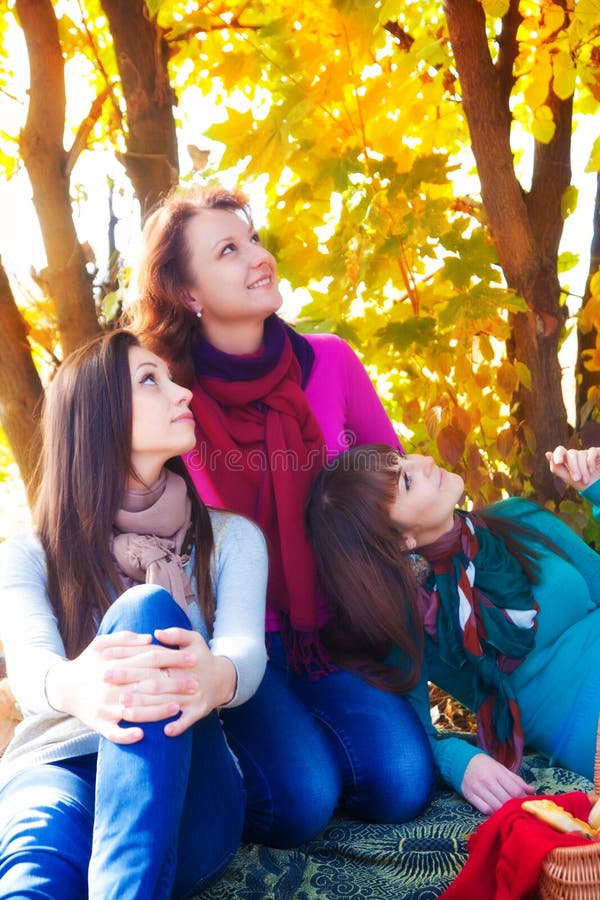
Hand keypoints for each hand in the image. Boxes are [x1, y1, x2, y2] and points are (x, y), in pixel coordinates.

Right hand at [45, 631, 180, 744]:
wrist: (61, 687)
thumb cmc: (87, 663)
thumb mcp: (101, 643)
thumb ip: (126, 639)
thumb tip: (150, 638)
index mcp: (115, 664)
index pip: (150, 659)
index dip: (173, 658)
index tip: (193, 659)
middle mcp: (110, 686)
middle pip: (148, 685)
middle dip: (174, 685)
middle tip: (195, 684)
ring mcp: (105, 707)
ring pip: (136, 711)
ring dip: (158, 710)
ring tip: (179, 706)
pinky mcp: (98, 724)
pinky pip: (114, 733)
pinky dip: (127, 735)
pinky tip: (143, 734)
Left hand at [115, 628, 236, 736]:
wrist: (224, 679)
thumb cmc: (202, 657)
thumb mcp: (194, 639)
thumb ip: (176, 634)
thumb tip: (156, 633)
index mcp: (179, 661)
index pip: (149, 658)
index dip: (128, 659)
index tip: (107, 660)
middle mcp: (184, 678)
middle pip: (154, 682)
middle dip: (130, 684)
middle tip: (107, 683)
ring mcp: (192, 696)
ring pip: (166, 704)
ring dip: (145, 709)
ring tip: (125, 710)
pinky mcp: (199, 710)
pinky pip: (188, 720)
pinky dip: (178, 726)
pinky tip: (165, 732)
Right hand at [461, 753, 534, 814]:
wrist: (460, 761)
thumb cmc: (485, 765)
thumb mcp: (501, 768)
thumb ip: (516, 780)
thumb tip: (533, 791)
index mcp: (497, 772)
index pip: (515, 789)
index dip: (523, 799)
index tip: (527, 804)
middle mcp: (487, 780)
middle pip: (506, 800)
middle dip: (515, 807)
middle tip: (520, 811)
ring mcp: (477, 789)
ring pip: (496, 806)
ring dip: (504, 812)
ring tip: (510, 813)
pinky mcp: (469, 796)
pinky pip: (484, 809)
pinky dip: (492, 813)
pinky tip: (496, 812)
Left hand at [546, 445, 599, 488]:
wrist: (597, 488)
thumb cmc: (581, 483)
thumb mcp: (568, 478)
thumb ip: (557, 468)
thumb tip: (548, 453)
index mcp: (567, 459)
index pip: (560, 450)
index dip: (558, 454)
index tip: (558, 462)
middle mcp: (577, 454)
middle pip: (571, 453)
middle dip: (573, 467)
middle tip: (577, 479)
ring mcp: (587, 453)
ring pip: (581, 454)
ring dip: (583, 469)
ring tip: (586, 480)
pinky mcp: (597, 452)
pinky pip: (592, 451)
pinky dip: (590, 461)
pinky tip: (592, 470)